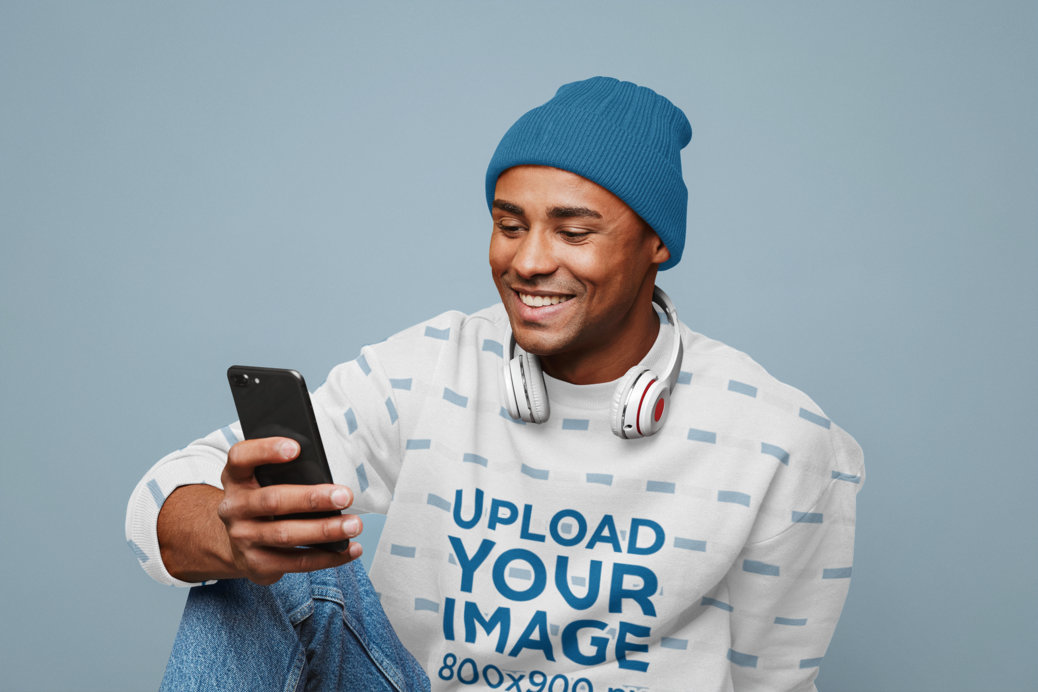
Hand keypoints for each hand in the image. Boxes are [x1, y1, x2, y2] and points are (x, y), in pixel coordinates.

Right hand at [217, 436, 363, 584]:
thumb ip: (284, 474)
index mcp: (236, 478)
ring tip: (353, 525)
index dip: (266, 450)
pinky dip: (327, 557)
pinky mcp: (256, 564)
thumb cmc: (262, 502)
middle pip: (272, 500)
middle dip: (312, 499)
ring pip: (286, 534)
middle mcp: (234, 507)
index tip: (296, 448)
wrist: (238, 544)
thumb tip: (329, 478)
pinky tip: (349, 549)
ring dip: (325, 530)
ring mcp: (243, 537)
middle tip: (345, 496)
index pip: (241, 457)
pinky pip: (296, 561)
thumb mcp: (262, 482)